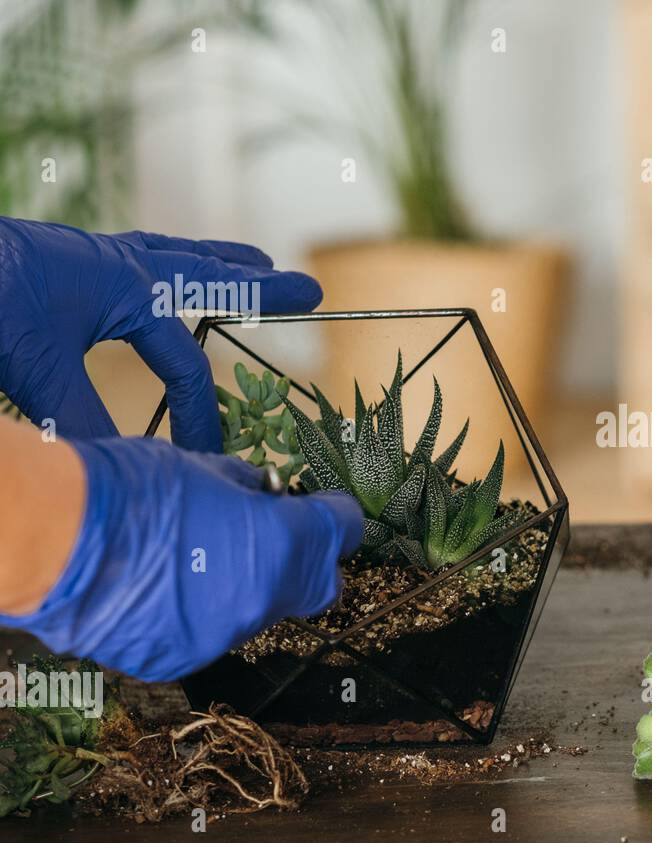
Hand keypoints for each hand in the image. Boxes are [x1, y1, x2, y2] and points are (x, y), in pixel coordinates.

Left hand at [0, 218, 322, 452]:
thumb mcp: (35, 369)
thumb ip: (84, 418)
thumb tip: (124, 469)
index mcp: (124, 287)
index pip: (184, 361)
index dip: (201, 412)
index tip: (205, 456)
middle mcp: (117, 263)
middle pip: (205, 275)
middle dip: (258, 286)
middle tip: (306, 288)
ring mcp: (90, 253)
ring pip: (171, 253)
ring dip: (216, 259)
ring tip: (252, 257)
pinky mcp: (64, 255)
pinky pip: (135, 253)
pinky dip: (165, 259)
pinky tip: (163, 267)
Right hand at [0, 436, 362, 681]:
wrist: (51, 542)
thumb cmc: (130, 489)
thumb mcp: (205, 467)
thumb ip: (249, 489)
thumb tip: (266, 496)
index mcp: (284, 544)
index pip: (343, 532)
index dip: (337, 516)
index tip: (326, 508)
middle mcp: (265, 600)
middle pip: (317, 587)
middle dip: (309, 564)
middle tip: (280, 538)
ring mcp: (223, 637)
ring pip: (260, 613)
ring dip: (247, 588)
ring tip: (199, 560)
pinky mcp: (180, 661)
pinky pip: (210, 634)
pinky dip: (201, 613)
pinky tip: (165, 590)